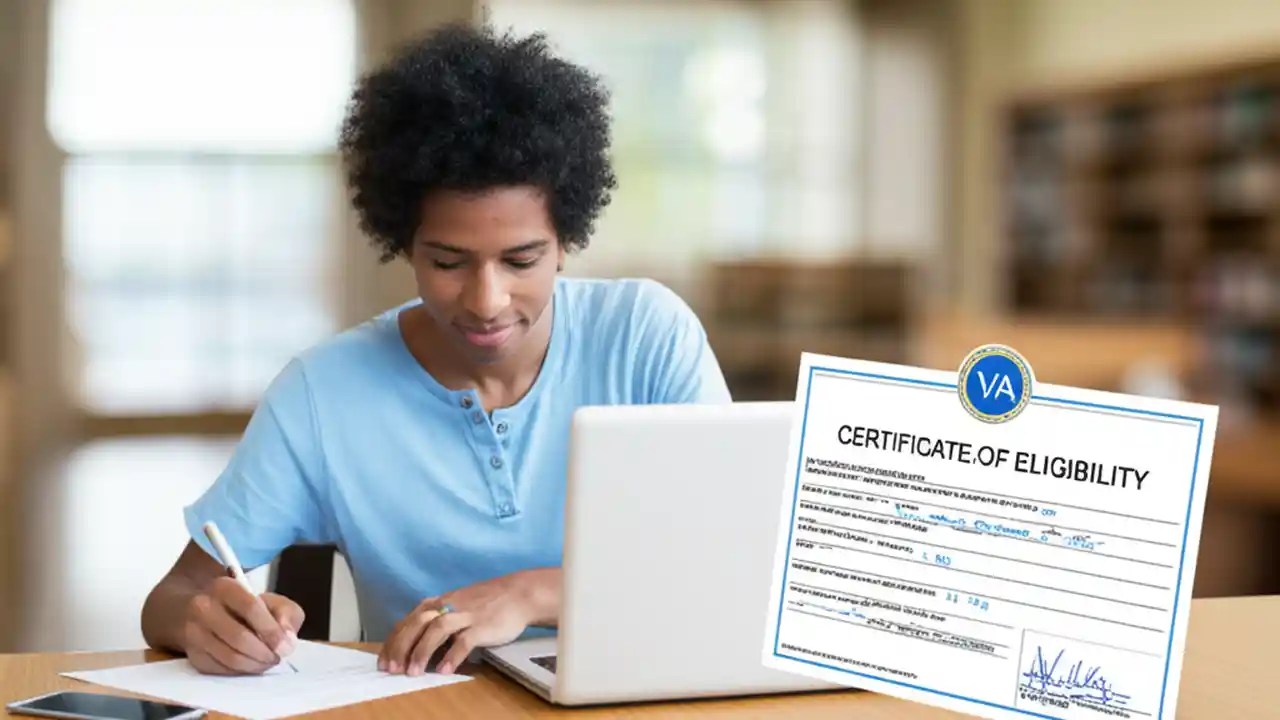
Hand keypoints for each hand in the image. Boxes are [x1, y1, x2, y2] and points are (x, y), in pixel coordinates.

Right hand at [182, 577, 303, 674]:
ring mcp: (194, 632)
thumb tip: (287, 640)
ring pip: (229, 657)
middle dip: (264, 653)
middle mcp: (204, 608)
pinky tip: (250, 665)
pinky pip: (220, 669)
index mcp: (226, 588)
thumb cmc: (245, 607)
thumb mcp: (270, 600)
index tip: (285, 647)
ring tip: (266, 662)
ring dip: (254, 665)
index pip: (250, 608)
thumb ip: (286, 613)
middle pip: (239, 637)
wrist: (204, 613)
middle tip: (277, 658)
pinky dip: (240, 671)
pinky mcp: (192, 654)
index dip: (271, 630)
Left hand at [379, 567, 559, 675]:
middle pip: (417, 624)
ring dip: (422, 651)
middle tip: (392, 669)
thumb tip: (418, 646)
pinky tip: (445, 671)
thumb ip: (439, 621)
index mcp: (440, 602)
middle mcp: (449, 606)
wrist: (519, 593)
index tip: (384, 660)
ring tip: (413, 673)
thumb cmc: (487, 603)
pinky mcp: (483, 625)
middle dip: (401, 647)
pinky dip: (453, 656)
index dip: (394, 641)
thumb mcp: (457, 606)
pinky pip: (465, 641)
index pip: (409, 621)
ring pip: (437, 629)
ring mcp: (466, 614)